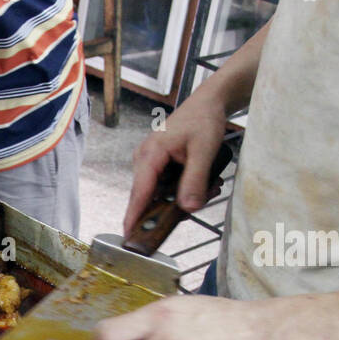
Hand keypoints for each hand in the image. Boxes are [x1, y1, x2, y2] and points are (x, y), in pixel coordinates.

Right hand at [123, 92, 229, 235]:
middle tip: (201, 200)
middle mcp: (144, 160)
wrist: (208, 103)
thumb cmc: (203, 119)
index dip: (134, 216)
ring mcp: (150, 163)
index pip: (139, 192)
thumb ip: (194, 181)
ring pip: (160, 193)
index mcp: (150, 154)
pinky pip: (165, 186)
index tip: (129, 236)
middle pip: (149, 197)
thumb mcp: (204, 151)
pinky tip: (204, 182)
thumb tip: (188, 208)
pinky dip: (183, 189)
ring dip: (183, 196)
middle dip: (173, 206)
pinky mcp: (158, 165)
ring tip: (210, 186)